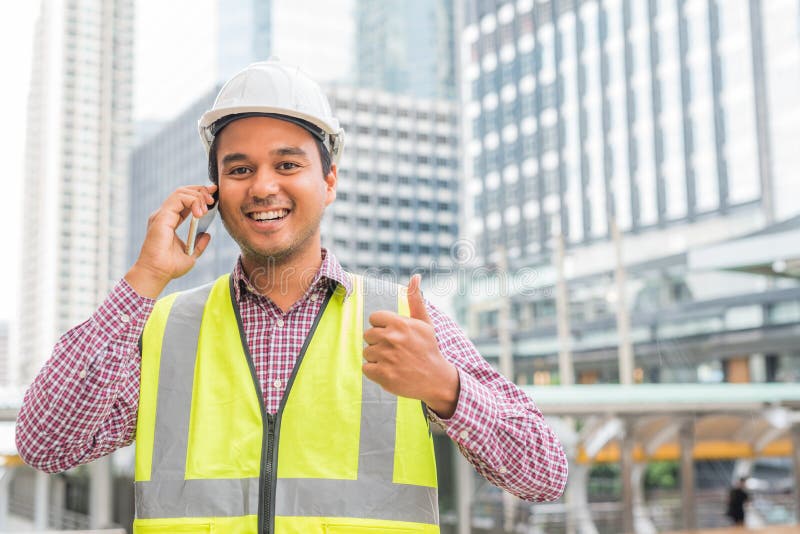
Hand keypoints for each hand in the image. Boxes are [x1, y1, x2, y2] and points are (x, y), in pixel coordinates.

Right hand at [125, 185, 217, 297]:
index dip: (199, 196)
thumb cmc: (169, 267)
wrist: (157, 274)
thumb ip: (199, 244)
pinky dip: (192, 201)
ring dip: (198, 196)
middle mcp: (164, 215)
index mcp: (170, 221)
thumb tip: (207, 235)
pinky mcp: (162, 217)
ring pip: (181, 192)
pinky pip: (178, 199)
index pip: (184, 201)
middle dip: (200, 191)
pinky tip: (200, 212)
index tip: (213, 197)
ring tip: (208, 206)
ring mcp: (162, 215)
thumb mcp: (190, 254)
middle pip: (183, 192)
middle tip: (213, 198)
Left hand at [362, 274, 459, 417]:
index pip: (374, 318)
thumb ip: (415, 299)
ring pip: (367, 352)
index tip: (395, 335)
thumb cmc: (428, 348)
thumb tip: (415, 276)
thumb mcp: (424, 322)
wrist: (435, 379)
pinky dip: (375, 372)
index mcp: (399, 323)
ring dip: (377, 358)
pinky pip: (366, 368)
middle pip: (368, 335)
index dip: (383, 327)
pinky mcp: (382, 374)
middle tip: (395, 350)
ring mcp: (386, 357)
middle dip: (379, 342)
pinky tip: (390, 371)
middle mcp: (392, 338)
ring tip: (394, 361)